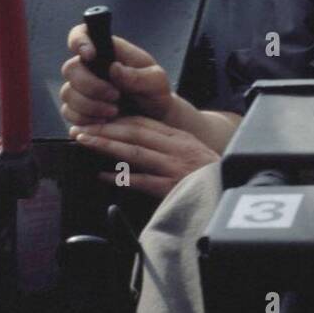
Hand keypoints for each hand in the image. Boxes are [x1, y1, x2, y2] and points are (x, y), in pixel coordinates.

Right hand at [60, 25, 175, 127]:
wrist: (154, 118)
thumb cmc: (154, 92)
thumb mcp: (155, 81)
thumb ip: (138, 75)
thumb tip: (114, 68)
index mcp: (107, 51)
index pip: (82, 34)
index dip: (79, 41)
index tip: (90, 55)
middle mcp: (90, 67)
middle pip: (70, 68)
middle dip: (91, 85)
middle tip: (115, 95)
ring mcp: (81, 89)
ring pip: (67, 93)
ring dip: (90, 105)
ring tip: (114, 111)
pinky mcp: (78, 109)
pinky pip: (68, 113)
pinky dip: (85, 119)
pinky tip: (104, 121)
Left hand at [69, 115, 219, 199]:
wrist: (232, 194)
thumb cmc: (211, 176)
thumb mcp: (196, 153)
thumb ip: (172, 146)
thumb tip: (143, 142)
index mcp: (181, 138)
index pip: (144, 122)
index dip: (117, 119)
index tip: (97, 118)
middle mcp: (176, 148)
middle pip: (135, 133)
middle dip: (105, 128)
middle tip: (81, 127)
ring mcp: (174, 167)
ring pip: (134, 151)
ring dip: (106, 145)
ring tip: (84, 141)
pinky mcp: (172, 188)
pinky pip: (141, 180)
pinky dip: (120, 177)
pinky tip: (102, 175)